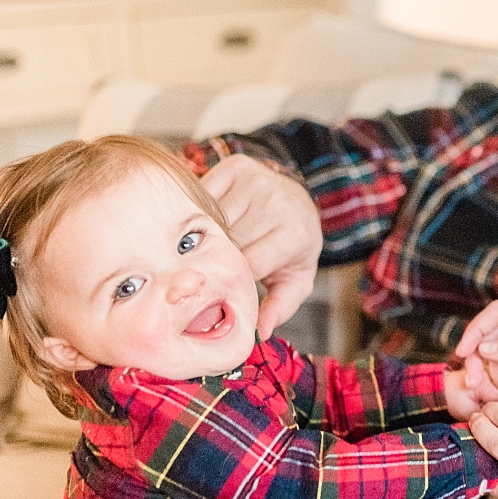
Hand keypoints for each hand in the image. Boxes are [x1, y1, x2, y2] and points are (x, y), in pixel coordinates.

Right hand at [201, 154, 321, 339]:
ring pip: (210, 218)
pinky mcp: (235, 166)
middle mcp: (275, 202)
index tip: (215, 289)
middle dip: (214, 258)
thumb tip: (259, 332)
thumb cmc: (293, 248)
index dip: (228, 279)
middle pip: (226, 240)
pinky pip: (201, 193)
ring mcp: (255, 180)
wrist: (299, 202)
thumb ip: (280, 307)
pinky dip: (198, 211)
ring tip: (202, 248)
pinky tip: (202, 224)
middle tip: (205, 271)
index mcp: (293, 233)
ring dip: (202, 235)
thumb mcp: (296, 280)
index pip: (247, 263)